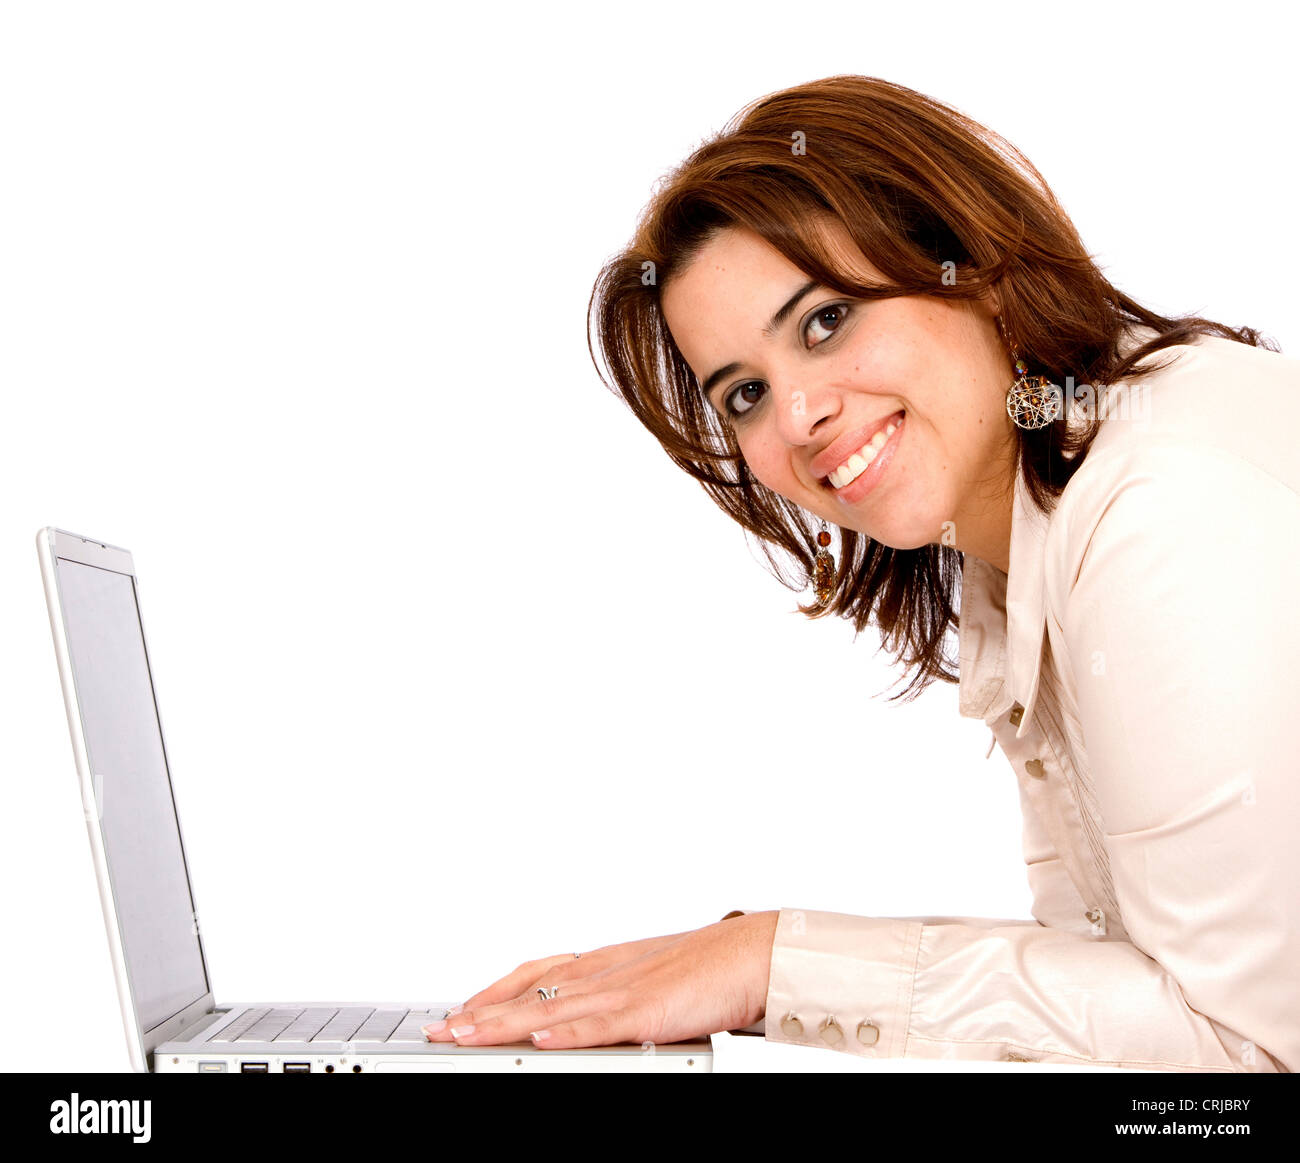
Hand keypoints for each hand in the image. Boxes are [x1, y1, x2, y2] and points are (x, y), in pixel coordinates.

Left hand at [422, 911, 779, 1048]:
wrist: (756, 953)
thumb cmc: (714, 969)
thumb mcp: (654, 983)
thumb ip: (620, 1001)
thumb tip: (592, 1023)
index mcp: (607, 963)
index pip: (537, 972)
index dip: (495, 991)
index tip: (462, 1009)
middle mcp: (606, 971)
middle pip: (531, 988)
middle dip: (482, 1011)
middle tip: (441, 1028)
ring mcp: (625, 990)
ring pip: (553, 1006)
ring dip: (505, 1022)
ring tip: (466, 1034)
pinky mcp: (649, 1010)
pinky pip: (601, 1024)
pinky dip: (568, 1032)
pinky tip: (540, 1040)